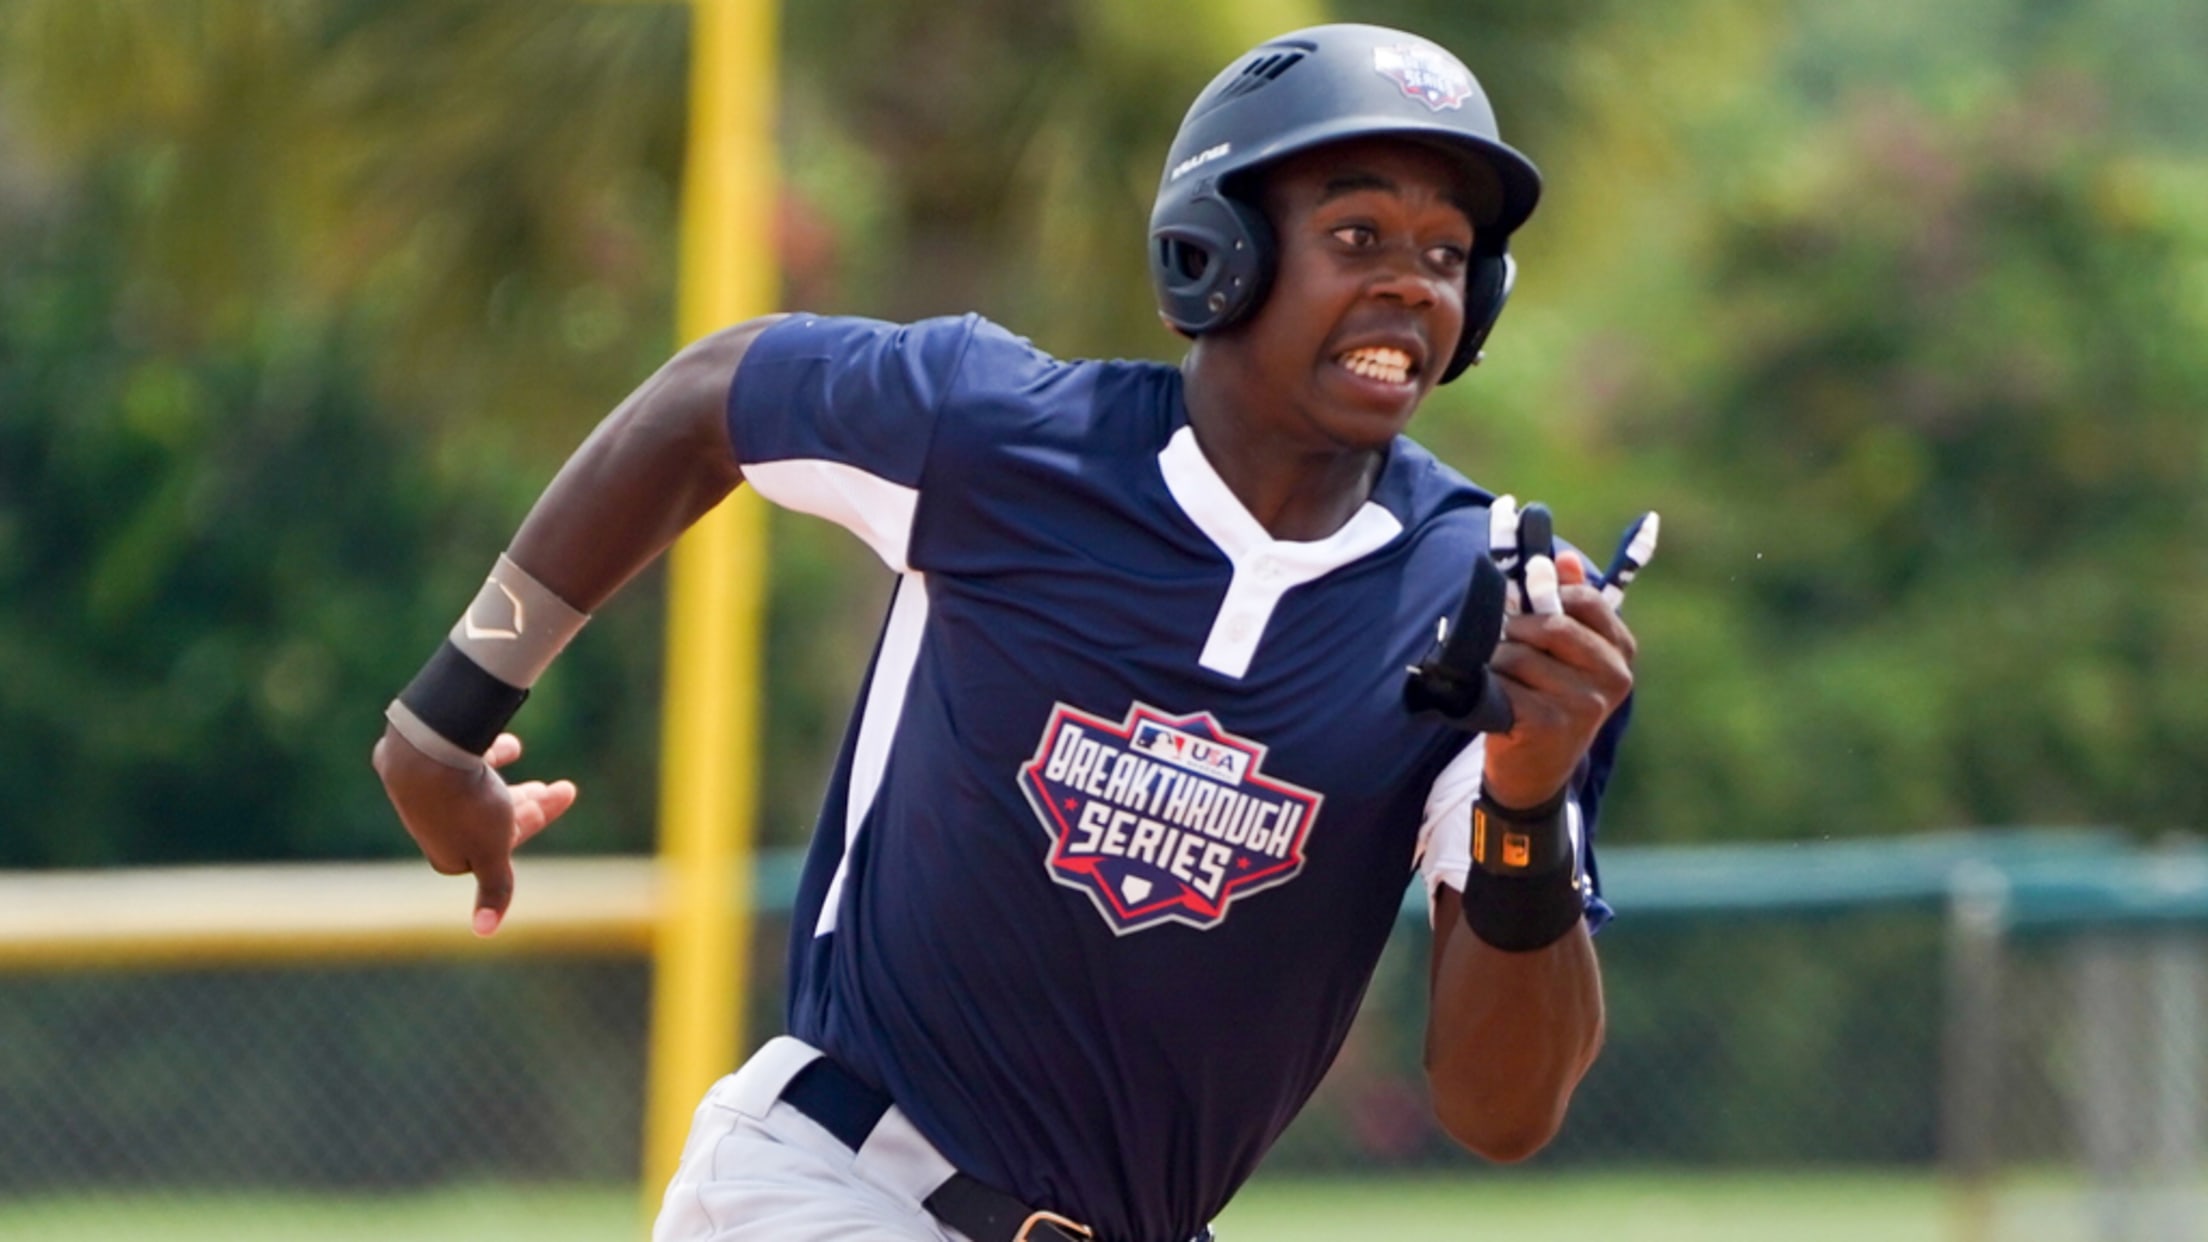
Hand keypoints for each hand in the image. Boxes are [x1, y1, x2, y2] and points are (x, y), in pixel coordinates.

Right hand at [371, 727, 576, 935]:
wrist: (426, 749)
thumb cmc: (466, 805)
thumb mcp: (491, 852)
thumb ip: (494, 887)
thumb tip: (484, 931)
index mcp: (445, 852)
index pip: (501, 842)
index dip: (534, 819)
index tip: (566, 791)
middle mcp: (430, 822)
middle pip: (489, 815)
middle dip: (526, 802)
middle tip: (562, 787)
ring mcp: (420, 788)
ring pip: (472, 788)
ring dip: (502, 780)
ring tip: (523, 758)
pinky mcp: (414, 755)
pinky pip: (456, 758)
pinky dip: (485, 754)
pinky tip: (510, 747)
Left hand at [1482, 553, 1636, 808]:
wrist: (1535, 773)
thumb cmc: (1549, 702)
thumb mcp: (1567, 656)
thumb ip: (1569, 605)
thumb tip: (1564, 558)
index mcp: (1620, 652)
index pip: (1586, 599)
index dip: (1548, 591)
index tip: (1525, 597)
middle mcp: (1612, 678)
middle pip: (1550, 625)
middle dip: (1515, 627)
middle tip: (1502, 639)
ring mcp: (1584, 704)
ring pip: (1520, 654)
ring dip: (1495, 660)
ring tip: (1498, 676)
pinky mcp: (1550, 724)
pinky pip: (1503, 683)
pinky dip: (1488, 685)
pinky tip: (1493, 699)